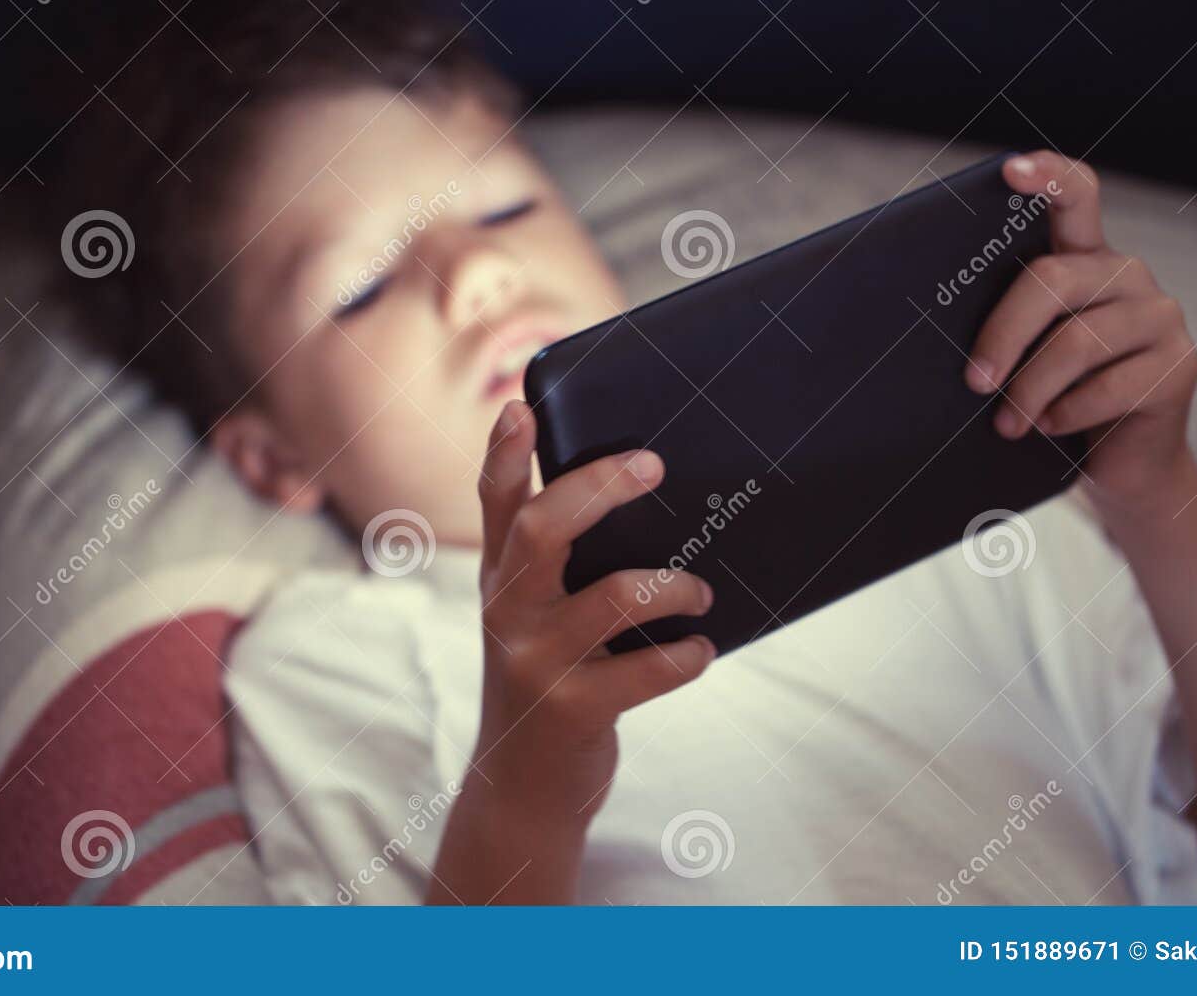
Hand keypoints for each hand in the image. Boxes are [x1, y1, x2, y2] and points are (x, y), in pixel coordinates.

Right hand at [468, 399, 714, 825]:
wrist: (520, 789)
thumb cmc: (548, 679)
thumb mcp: (531, 617)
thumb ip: (557, 561)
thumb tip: (630, 487)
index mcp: (500, 578)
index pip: (495, 503)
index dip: (503, 453)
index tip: (520, 408)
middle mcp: (508, 612)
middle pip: (542, 529)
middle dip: (599, 488)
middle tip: (653, 465)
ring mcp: (537, 662)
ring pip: (611, 597)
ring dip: (673, 586)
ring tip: (701, 593)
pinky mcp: (574, 711)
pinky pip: (647, 671)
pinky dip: (686, 656)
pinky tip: (700, 651)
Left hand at [965, 150, 1196, 512]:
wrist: (1120, 462)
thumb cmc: (1054, 397)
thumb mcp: (1025, 353)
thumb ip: (1003, 322)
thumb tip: (935, 326)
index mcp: (1085, 258)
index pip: (1076, 197)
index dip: (1048, 176)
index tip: (1009, 170)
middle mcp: (1127, 275)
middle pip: (1054, 279)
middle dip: (1003, 334)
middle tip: (974, 381)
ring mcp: (1159, 318)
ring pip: (1079, 340)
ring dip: (1030, 389)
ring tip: (1006, 424)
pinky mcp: (1179, 366)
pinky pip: (1112, 385)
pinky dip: (1067, 412)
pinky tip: (1048, 427)